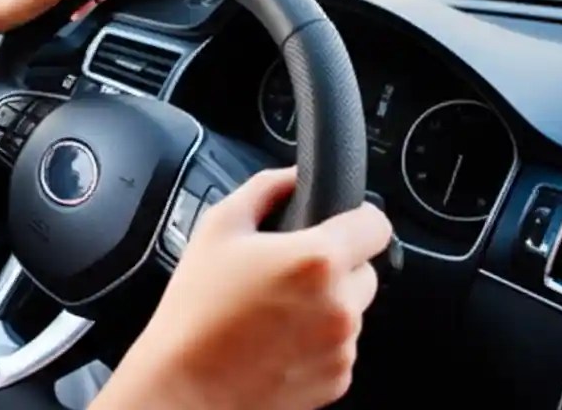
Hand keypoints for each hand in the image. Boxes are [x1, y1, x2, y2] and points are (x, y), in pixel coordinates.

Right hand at [94, 168, 392, 409]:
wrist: (185, 386)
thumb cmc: (196, 312)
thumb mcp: (219, 227)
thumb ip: (266, 188)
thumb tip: (294, 176)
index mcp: (318, 261)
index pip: (377, 225)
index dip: (357, 218)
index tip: (338, 224)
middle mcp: (340, 307)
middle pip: (365, 270)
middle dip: (336, 267)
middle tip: (288, 274)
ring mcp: (341, 348)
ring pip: (352, 311)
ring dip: (327, 306)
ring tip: (274, 311)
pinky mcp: (337, 380)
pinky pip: (340, 347)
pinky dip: (318, 342)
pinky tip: (277, 340)